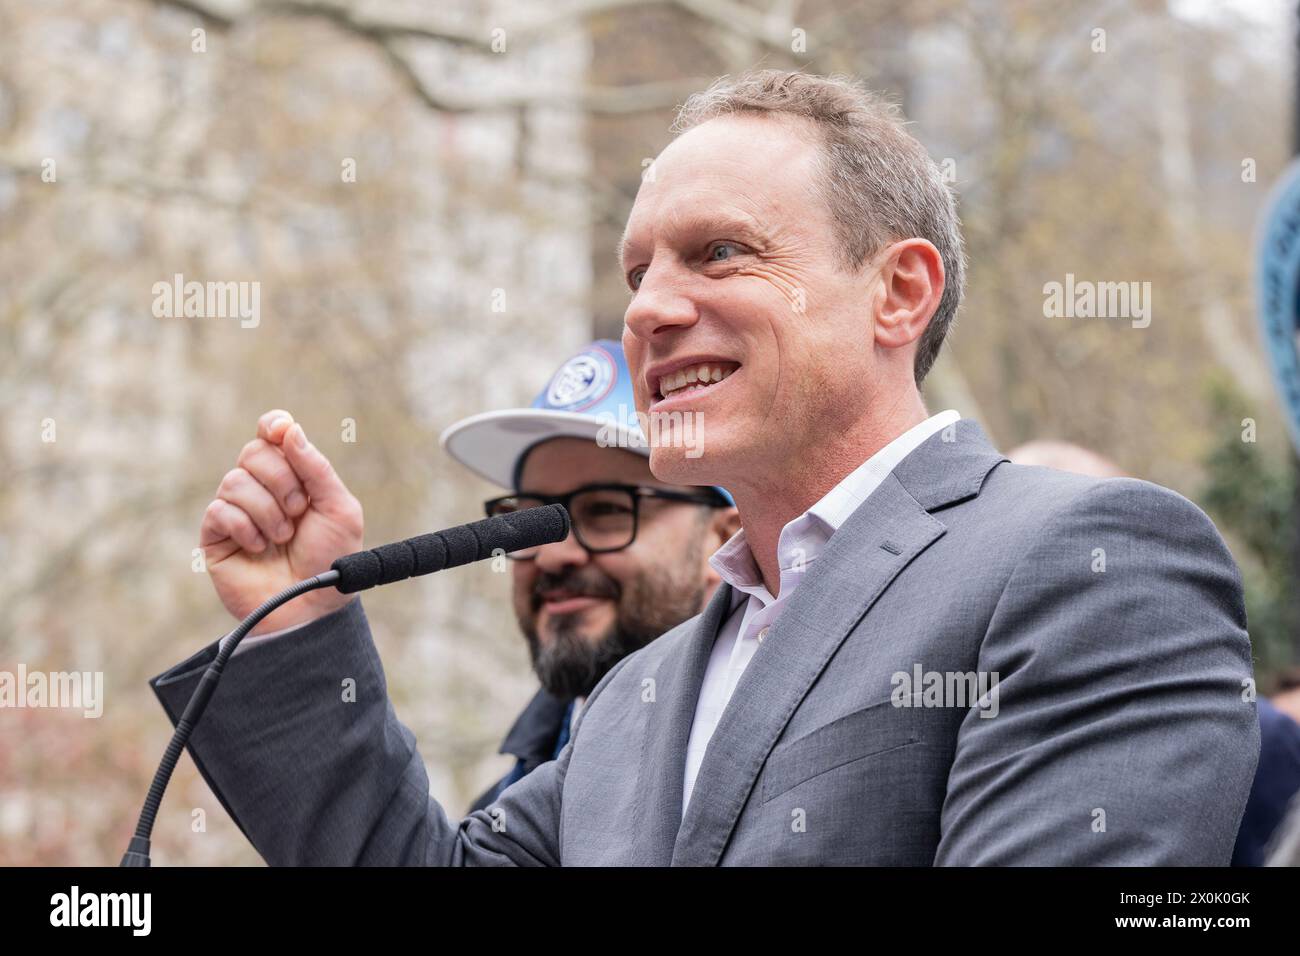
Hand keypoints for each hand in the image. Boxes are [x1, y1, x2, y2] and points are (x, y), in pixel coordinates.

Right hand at [199, 410, 363, 633]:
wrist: (312, 607)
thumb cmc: (330, 559)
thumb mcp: (339, 509)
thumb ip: (316, 468)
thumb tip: (288, 428)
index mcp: (293, 477)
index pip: (272, 435)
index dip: (273, 426)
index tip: (280, 431)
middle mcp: (262, 489)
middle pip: (253, 452)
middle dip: (281, 479)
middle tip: (298, 511)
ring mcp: (237, 512)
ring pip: (235, 481)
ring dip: (267, 510)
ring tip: (282, 538)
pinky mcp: (215, 537)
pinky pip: (219, 511)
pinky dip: (245, 528)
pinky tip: (258, 548)